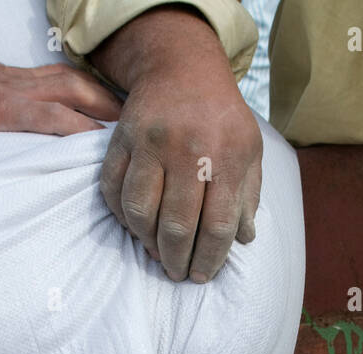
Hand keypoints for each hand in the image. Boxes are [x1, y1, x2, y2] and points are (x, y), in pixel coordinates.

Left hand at [0, 50, 123, 185]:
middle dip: (106, 110)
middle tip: (137, 129)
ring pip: (75, 80)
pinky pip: (66, 76)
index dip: (78, 128)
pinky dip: (90, 85)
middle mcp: (20, 88)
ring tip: (132, 115)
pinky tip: (107, 99)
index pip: (48, 116)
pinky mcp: (28, 76)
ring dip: (104, 95)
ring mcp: (26, 79)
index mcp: (1, 106)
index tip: (106, 145)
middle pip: (73, 92)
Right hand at [93, 8, 261, 282]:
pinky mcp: (122, 138)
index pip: (217, 225)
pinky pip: (113, 188)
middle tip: (176, 273)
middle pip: (177, 224)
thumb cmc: (222, 117)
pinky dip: (121, 216)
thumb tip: (244, 240)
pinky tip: (135, 227)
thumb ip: (248, 196)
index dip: (209, 258)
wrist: (183, 67)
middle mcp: (187, 149)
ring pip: (140, 210)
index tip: (202, 276)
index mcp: (226, 155)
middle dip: (176, 259)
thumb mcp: (249, 150)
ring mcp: (150, 143)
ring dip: (147, 242)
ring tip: (156, 253)